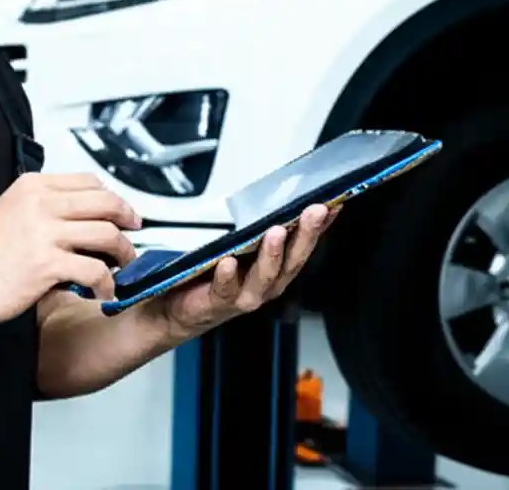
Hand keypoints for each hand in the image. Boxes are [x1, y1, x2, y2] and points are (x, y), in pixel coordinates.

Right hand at [0, 173, 140, 325]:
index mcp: (32, 187)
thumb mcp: (8, 211)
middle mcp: (40, 204)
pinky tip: (105, 292)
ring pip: (106, 234)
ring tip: (123, 267)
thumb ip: (42, 205)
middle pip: (105, 202)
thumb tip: (79, 211)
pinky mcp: (48, 263)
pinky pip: (95, 269)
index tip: (121, 213)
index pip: (88, 182)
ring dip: (123, 253)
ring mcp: (44, 233)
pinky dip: (107, 283)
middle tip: (133, 235)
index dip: (112, 198)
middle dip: (127, 220)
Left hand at [143, 203, 341, 341]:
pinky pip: (225, 289)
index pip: (303, 245)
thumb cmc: (211, 276)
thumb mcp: (238, 247)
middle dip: (305, 235)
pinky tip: (229, 262)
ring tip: (275, 232)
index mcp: (275, 269)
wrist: (176, 308)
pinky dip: (228, 276)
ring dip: (272, 254)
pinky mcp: (218, 302)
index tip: (333, 205)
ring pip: (264, 276)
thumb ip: (256, 229)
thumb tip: (277, 199)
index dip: (320, 227)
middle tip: (314, 211)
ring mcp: (244, 295)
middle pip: (292, 259)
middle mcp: (266, 284)